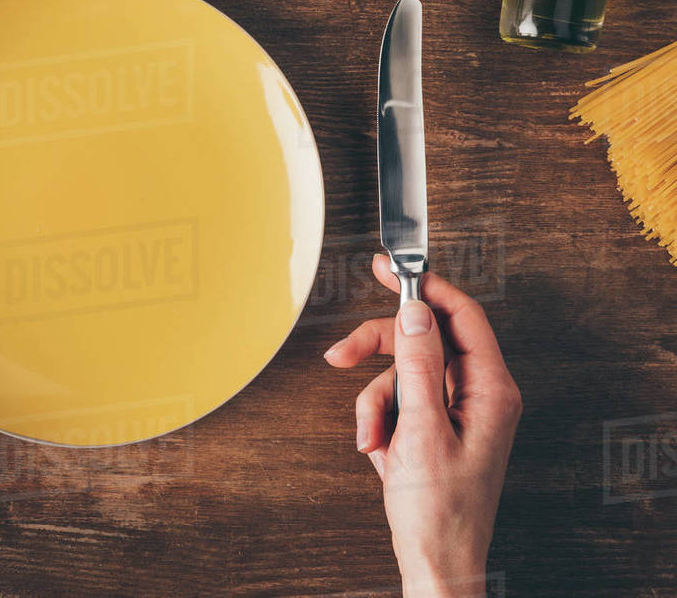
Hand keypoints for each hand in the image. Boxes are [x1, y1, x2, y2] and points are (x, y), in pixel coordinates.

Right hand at [324, 254, 521, 597]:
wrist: (435, 561)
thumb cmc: (439, 510)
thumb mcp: (421, 430)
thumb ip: (418, 363)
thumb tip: (415, 311)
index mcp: (491, 390)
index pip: (460, 315)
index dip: (424, 287)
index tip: (390, 269)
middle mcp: (478, 394)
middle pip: (421, 342)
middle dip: (378, 352)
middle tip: (340, 355)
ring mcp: (456, 412)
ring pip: (402, 374)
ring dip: (375, 404)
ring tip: (373, 440)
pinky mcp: (435, 427)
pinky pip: (399, 402)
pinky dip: (379, 423)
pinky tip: (379, 452)